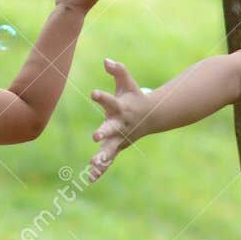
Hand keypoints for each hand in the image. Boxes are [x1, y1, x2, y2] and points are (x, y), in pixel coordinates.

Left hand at [88, 58, 150, 180]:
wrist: (151, 116)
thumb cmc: (134, 97)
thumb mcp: (127, 83)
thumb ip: (118, 71)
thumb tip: (106, 60)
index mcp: (121, 108)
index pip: (110, 101)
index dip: (101, 97)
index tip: (93, 93)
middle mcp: (120, 124)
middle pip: (111, 129)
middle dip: (104, 132)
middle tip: (95, 136)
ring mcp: (119, 138)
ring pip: (110, 149)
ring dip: (102, 156)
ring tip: (93, 162)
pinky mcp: (117, 147)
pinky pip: (108, 161)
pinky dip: (100, 170)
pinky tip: (89, 179)